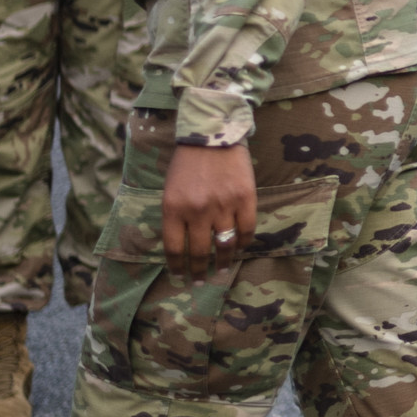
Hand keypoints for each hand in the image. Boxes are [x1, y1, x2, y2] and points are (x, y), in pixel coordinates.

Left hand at [162, 142, 256, 278]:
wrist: (212, 135)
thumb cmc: (186, 163)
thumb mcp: (170, 191)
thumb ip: (175, 217)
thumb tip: (182, 245)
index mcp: (174, 208)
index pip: (175, 248)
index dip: (177, 267)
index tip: (181, 276)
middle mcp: (198, 211)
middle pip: (200, 252)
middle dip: (200, 270)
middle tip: (201, 280)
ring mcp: (223, 205)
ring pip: (225, 244)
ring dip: (224, 261)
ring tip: (222, 269)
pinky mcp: (245, 198)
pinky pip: (246, 229)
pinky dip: (243, 243)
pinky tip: (240, 248)